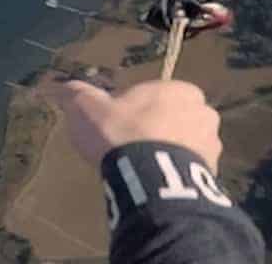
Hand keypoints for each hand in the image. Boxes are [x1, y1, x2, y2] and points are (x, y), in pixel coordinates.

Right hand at [50, 77, 223, 172]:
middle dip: (159, 131)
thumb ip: (76, 94)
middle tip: (131, 148)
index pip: (159, 95)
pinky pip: (191, 172)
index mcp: (180, 90)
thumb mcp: (89, 108)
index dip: (138, 109)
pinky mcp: (213, 176)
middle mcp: (204, 113)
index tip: (119, 124)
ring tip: (142, 171)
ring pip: (187, 146)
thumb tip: (58, 86)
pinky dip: (176, 176)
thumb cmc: (122, 132)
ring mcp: (213, 146)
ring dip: (171, 154)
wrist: (150, 180)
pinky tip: (156, 185)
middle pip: (177, 119)